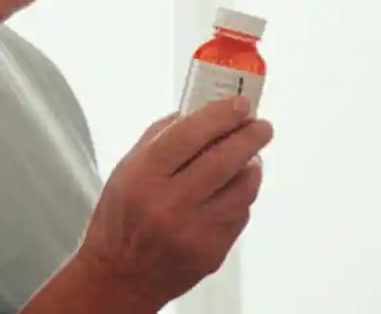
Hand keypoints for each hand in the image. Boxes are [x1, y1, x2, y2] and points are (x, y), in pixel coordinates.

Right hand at [73, 97, 273, 310]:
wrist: (120, 276)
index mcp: (144, 177)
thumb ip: (159, 138)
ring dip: (252, 167)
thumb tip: (195, 112)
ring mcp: (194, 230)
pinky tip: (234, 189)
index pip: (189, 134)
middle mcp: (170, 203)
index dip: (219, 115)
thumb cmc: (120, 220)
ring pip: (241, 188)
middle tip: (260, 126)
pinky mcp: (212, 251)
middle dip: (249, 136)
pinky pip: (240, 214)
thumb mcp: (126, 170)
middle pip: (223, 159)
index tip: (238, 105)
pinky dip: (242, 197)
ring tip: (251, 157)